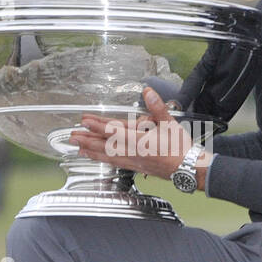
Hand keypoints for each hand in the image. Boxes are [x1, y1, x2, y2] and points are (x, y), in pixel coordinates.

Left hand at [70, 87, 190, 178]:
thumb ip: (157, 107)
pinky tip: (97, 158)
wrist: (189, 169)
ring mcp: (134, 161)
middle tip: (72, 136)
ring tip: (78, 148)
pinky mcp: (136, 167)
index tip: (85, 121)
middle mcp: (134, 152)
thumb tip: (148, 91)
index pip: (115, 131)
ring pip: (108, 156)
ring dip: (92, 151)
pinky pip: (115, 163)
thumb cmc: (181, 148)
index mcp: (141, 140)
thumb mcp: (171, 123)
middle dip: (88, 140)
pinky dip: (103, 160)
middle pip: (106, 145)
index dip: (98, 126)